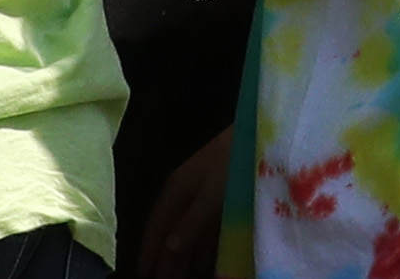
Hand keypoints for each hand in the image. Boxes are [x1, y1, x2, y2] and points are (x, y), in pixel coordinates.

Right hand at [138, 127, 232, 278]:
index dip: (149, 250)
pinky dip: (202, 248)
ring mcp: (203, 197)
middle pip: (171, 232)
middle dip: (165, 259)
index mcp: (176, 190)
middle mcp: (185, 195)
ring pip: (188, 233)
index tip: (142, 274)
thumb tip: (168, 248)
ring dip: (182, 257)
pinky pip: (206, 230)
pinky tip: (201, 264)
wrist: (257, 134)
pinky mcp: (220, 200)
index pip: (157, 226)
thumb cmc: (231, 161)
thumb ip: (191, 221)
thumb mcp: (210, 193)